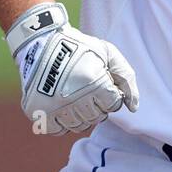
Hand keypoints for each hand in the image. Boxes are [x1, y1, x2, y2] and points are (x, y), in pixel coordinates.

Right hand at [4, 2, 139, 135]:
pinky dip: (62, 121)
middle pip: (97, 117)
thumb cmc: (79, 47)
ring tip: (74, 95)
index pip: (113, 104)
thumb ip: (126, 78)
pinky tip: (62, 106)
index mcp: (94, 83)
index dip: (109, 93)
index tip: (100, 83)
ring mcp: (54, 107)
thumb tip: (133, 108)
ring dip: (81, 114)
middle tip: (87, 88)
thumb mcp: (107, 53)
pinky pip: (58, 130)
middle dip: (97, 104)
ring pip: (79, 125)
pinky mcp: (38, 112)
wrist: (42, 41)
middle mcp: (74, 98)